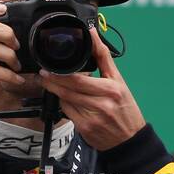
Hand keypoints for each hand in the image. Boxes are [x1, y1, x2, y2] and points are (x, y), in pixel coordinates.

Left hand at [38, 28, 145, 150]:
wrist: (130, 139)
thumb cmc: (125, 108)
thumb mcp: (119, 81)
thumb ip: (103, 57)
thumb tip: (92, 34)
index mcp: (111, 90)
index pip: (79, 79)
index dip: (60, 73)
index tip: (50, 67)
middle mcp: (102, 104)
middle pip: (68, 90)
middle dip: (52, 81)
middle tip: (43, 74)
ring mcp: (92, 118)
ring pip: (66, 101)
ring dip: (55, 91)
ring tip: (49, 83)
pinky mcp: (85, 129)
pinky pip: (67, 113)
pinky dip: (63, 104)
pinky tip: (64, 98)